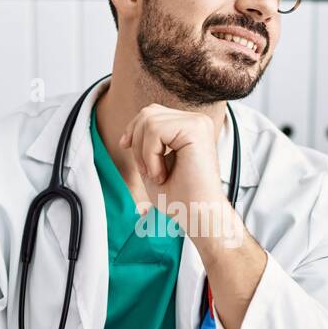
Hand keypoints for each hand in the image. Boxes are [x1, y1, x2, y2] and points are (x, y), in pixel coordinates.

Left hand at [119, 104, 224, 226]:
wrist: (198, 215)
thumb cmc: (179, 197)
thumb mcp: (154, 163)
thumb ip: (146, 142)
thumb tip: (132, 128)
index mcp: (189, 127)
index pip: (152, 113)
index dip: (134, 131)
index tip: (129, 151)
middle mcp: (197, 120)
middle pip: (148, 113)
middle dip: (137, 143)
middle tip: (149, 172)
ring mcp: (198, 122)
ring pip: (149, 121)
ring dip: (144, 153)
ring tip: (158, 174)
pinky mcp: (195, 129)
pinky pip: (155, 131)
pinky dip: (150, 156)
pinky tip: (162, 174)